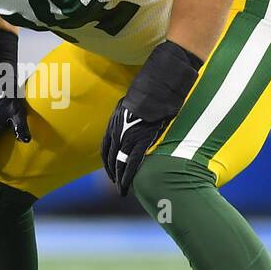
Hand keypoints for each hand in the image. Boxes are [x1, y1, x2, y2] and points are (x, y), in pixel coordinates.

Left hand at [101, 40, 202, 196]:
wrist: (162, 79)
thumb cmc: (156, 84)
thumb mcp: (140, 96)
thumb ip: (139, 109)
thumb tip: (145, 114)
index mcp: (117, 116)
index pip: (107, 143)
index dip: (108, 158)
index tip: (110, 169)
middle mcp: (119, 125)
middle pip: (111, 154)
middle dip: (113, 170)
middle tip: (116, 184)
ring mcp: (129, 132)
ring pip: (120, 160)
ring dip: (120, 176)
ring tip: (122, 189)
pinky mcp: (142, 136)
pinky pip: (133, 160)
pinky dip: (129, 174)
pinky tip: (129, 184)